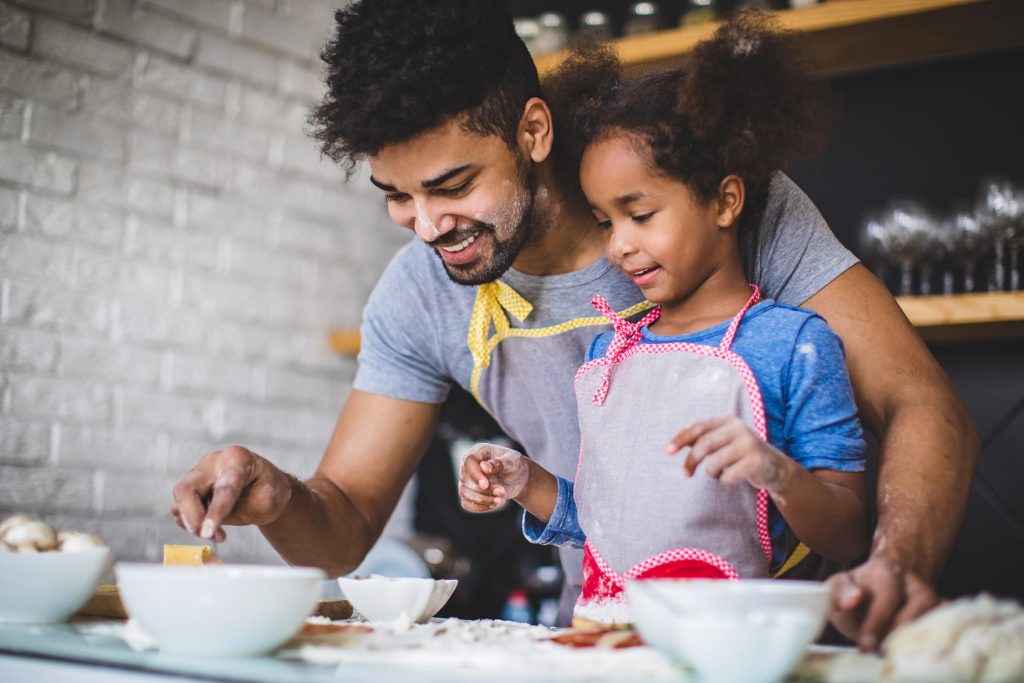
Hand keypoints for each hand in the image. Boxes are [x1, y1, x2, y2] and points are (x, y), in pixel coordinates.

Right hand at [169, 445, 294, 542]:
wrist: (266, 487)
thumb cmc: (269, 491)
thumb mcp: (266, 501)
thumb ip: (238, 510)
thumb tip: (207, 526)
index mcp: (238, 458)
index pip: (224, 487)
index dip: (216, 511)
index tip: (209, 532)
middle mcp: (213, 461)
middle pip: (186, 489)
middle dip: (192, 518)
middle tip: (208, 535)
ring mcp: (199, 472)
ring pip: (178, 500)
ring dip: (192, 523)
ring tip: (217, 534)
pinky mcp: (191, 486)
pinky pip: (179, 508)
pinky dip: (190, 522)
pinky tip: (210, 527)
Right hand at [458, 443, 528, 512]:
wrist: (518, 479)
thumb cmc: (515, 466)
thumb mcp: (512, 463)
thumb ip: (499, 464)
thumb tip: (483, 466)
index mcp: (479, 451)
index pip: (468, 461)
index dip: (475, 474)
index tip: (485, 485)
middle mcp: (469, 465)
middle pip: (465, 479)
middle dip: (483, 490)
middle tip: (502, 492)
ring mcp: (467, 480)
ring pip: (464, 492)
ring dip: (482, 500)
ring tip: (500, 500)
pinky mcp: (469, 493)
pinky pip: (466, 503)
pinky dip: (479, 507)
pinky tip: (494, 505)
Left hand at [667, 416, 788, 490]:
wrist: (774, 466)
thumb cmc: (739, 453)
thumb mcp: (721, 442)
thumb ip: (699, 440)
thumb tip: (671, 446)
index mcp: (727, 420)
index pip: (699, 427)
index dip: (681, 438)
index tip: (667, 451)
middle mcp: (739, 428)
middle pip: (704, 444)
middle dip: (691, 461)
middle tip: (686, 474)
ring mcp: (749, 444)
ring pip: (714, 462)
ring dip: (711, 473)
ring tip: (718, 473)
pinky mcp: (756, 461)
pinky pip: (728, 476)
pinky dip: (725, 480)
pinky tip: (732, 477)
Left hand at [827, 555, 942, 650]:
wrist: (871, 596)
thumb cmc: (853, 594)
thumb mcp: (837, 588)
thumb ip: (839, 593)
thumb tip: (852, 602)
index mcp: (886, 568)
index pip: (889, 592)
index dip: (877, 620)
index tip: (864, 644)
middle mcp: (914, 581)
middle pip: (921, 602)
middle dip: (898, 632)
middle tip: (879, 651)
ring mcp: (932, 597)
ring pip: (938, 615)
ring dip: (915, 638)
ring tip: (892, 654)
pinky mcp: (943, 616)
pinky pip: (948, 628)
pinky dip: (933, 642)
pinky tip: (911, 654)